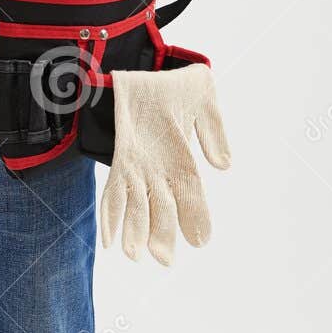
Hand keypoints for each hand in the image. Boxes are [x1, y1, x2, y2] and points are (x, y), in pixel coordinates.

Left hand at [100, 65, 230, 266]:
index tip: (200, 240)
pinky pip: (113, 190)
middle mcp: (161, 172)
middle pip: (163, 209)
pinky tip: (109, 238)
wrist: (143, 71)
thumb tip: (223, 164)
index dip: (197, 217)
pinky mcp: (119, 160)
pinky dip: (111, 214)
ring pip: (137, 207)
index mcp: (184, 162)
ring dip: (134, 231)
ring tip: (133, 255)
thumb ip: (213, 128)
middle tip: (163, 261)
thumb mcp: (202, 98)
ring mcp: (138, 168)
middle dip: (163, 235)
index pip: (193, 196)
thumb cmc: (176, 87)